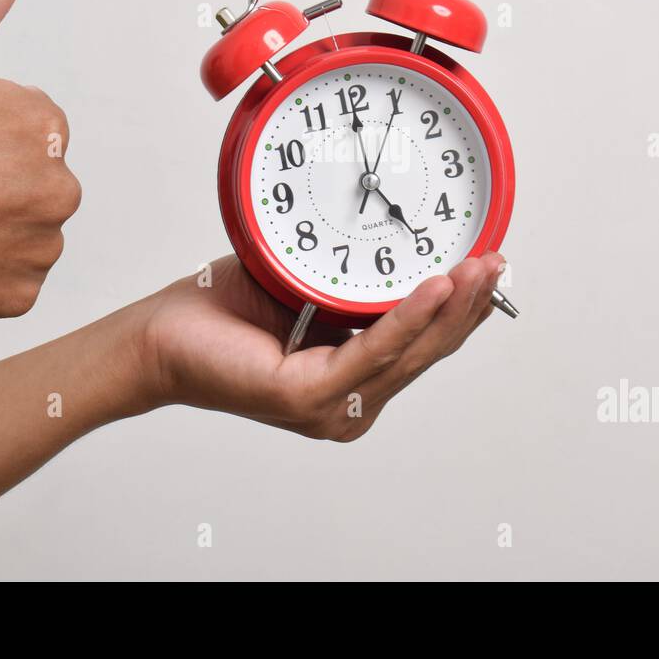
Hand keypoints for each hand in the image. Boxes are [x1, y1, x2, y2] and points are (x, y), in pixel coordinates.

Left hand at [121, 252, 505, 439]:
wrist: (161, 336)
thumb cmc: (225, 312)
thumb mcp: (308, 283)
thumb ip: (356, 284)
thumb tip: (404, 250)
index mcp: (354, 380)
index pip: (424, 345)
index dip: (462, 309)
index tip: (489, 266)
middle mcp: (350, 403)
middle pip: (429, 351)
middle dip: (470, 304)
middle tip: (497, 261)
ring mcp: (331, 408)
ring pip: (410, 353)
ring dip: (450, 307)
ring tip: (478, 268)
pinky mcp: (308, 399)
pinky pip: (372, 352)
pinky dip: (406, 317)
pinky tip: (433, 288)